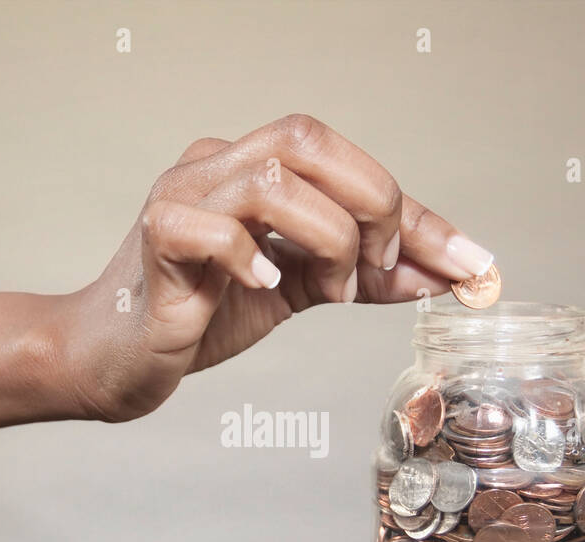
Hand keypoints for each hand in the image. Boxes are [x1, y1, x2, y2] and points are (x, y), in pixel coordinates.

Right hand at [63, 114, 496, 421]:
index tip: (471, 263)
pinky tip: (266, 289)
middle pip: (306, 140)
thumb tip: (438, 275)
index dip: (416, 212)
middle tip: (376, 273)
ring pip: (271, 180)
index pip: (346, 162)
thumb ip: (360, 277)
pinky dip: (253, 258)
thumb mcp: (296, 292)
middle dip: (371, 205)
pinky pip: (211, 227)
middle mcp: (215, 166)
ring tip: (325, 291)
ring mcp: (181, 197)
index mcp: (252, 168)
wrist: (113, 358)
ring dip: (325, 239)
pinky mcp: (156, 240)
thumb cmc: (198, 314)